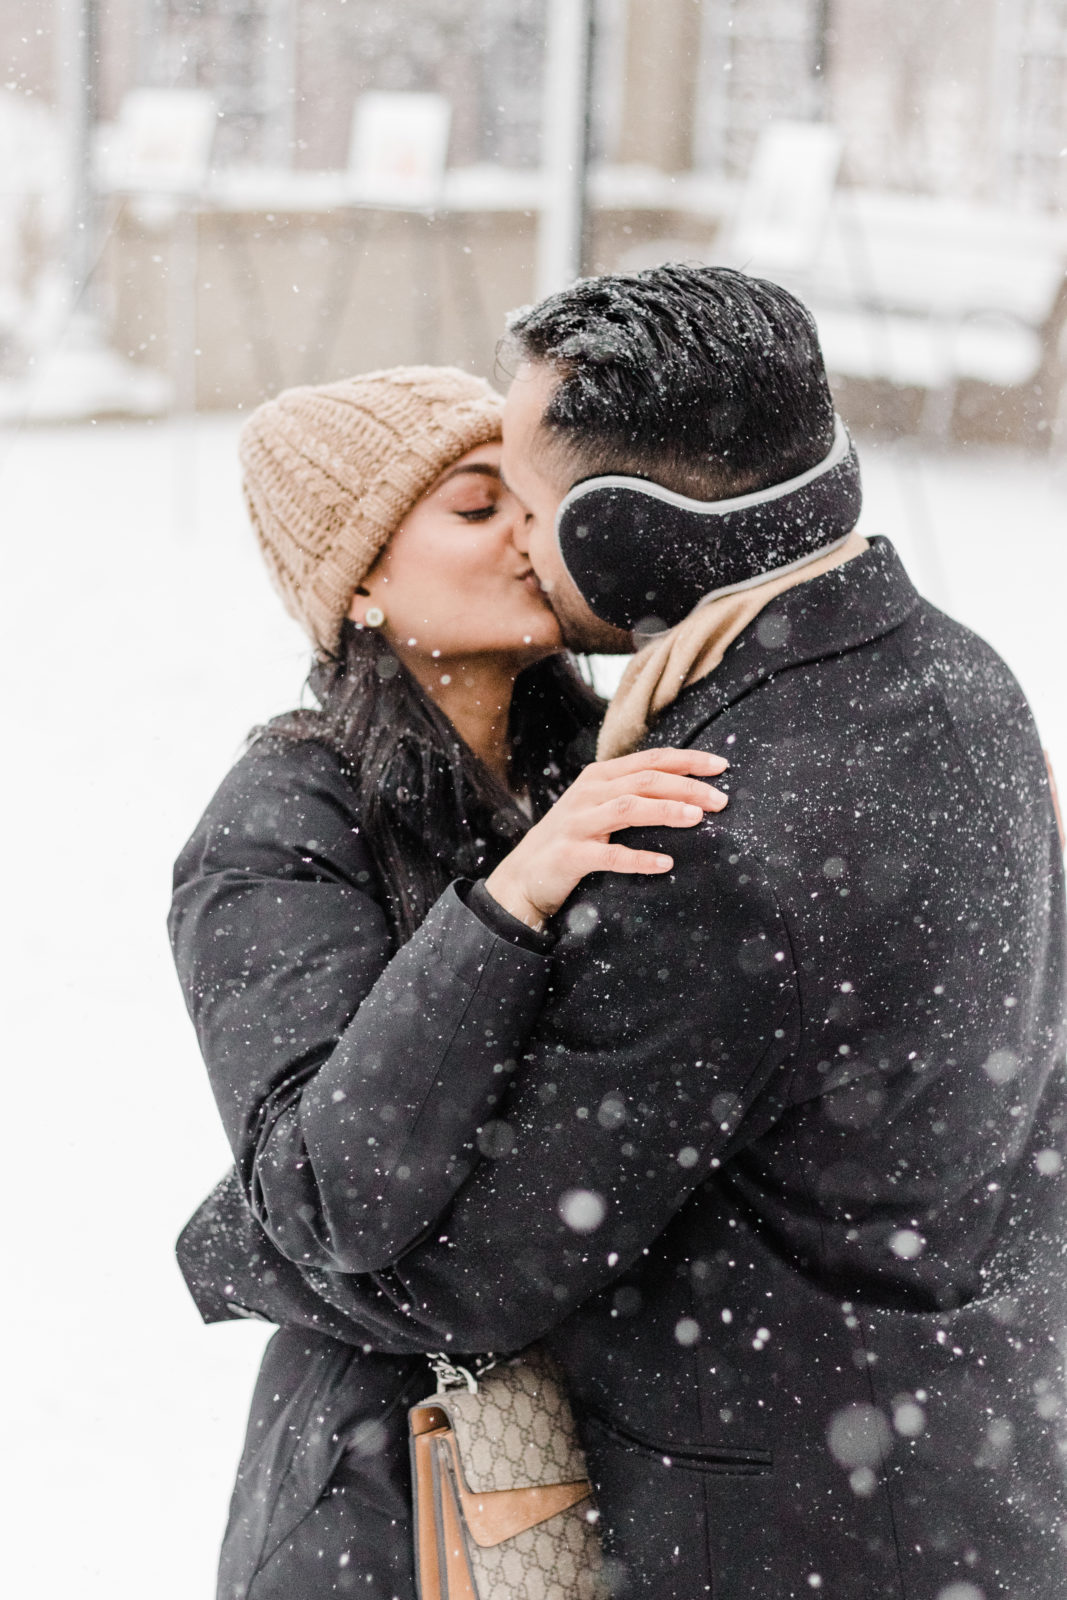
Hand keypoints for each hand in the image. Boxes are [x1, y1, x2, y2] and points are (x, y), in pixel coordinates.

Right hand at [484, 748, 728, 930]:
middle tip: (721, 800)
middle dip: (687, 786)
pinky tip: (665, 864)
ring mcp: (578, 823)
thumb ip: (632, 793)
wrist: (524, 875)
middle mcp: (589, 793)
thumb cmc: (573, 839)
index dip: (688, 760)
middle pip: (646, 780)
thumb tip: (687, 789)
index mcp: (600, 776)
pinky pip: (611, 856)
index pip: (651, 759)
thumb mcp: (599, 806)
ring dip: (666, 811)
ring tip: (698, 818)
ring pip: (629, 808)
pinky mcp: (571, 854)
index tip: (721, 766)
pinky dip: (640, 858)